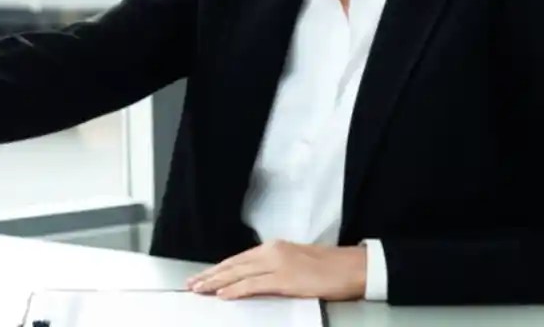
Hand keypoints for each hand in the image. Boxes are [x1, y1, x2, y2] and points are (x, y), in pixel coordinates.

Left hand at [186, 241, 366, 300]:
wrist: (352, 267)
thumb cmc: (328, 267)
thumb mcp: (295, 262)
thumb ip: (273, 268)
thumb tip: (253, 279)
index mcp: (273, 247)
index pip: (238, 259)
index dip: (218, 268)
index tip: (202, 276)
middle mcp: (272, 252)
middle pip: (233, 264)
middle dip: (210, 275)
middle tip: (191, 284)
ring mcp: (278, 264)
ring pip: (238, 273)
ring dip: (216, 283)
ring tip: (199, 289)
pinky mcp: (285, 279)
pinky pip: (253, 284)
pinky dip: (235, 290)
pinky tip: (223, 295)